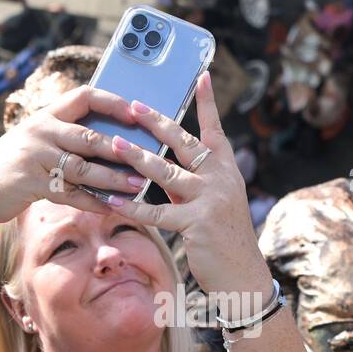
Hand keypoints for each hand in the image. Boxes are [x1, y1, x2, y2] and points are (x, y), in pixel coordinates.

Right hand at [0, 85, 143, 234]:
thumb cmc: (14, 165)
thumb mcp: (36, 142)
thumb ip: (66, 137)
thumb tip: (114, 141)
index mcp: (45, 116)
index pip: (84, 96)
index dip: (114, 102)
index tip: (138, 111)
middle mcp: (40, 132)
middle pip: (90, 137)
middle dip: (123, 149)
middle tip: (151, 157)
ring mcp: (35, 158)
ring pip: (84, 168)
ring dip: (114, 179)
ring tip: (139, 185)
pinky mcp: (32, 185)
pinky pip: (71, 194)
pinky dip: (94, 202)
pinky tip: (113, 207)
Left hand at [91, 71, 273, 305]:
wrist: (243, 275)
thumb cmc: (224, 239)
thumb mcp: (213, 203)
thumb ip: (190, 183)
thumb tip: (159, 166)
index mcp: (227, 170)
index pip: (214, 130)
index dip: (207, 104)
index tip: (200, 76)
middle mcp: (221, 179)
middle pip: (184, 143)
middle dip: (157, 123)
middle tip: (133, 105)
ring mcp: (210, 200)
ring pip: (167, 172)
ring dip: (137, 158)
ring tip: (113, 143)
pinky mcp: (196, 223)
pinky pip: (156, 212)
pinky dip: (131, 207)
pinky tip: (110, 202)